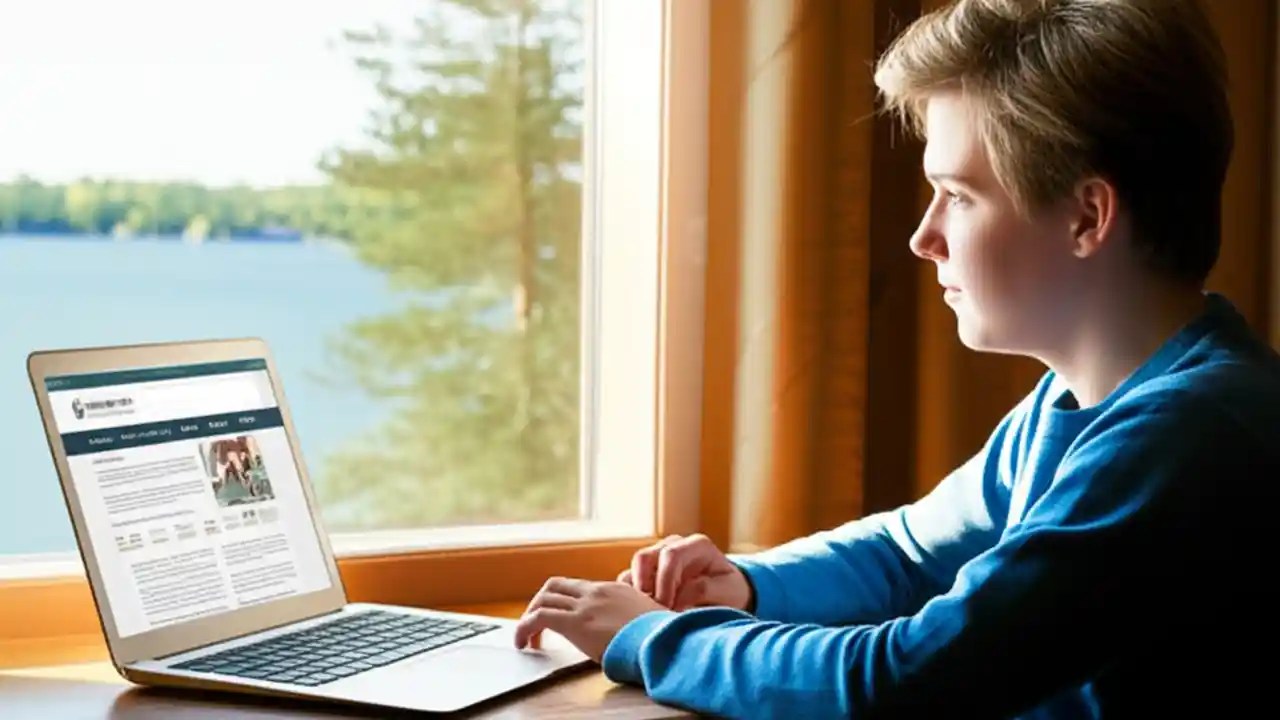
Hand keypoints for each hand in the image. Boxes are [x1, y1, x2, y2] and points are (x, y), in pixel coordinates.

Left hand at [513, 577, 663, 660]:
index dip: (562, 600)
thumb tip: (635, 629)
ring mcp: (585, 605)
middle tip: (535, 624)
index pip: (579, 587)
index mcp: (615, 589)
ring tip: (526, 638)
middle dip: (540, 603)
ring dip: (529, 617)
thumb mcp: (651, 619)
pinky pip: (539, 618)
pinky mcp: (575, 622)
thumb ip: (637, 617)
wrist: (663, 641)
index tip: (559, 617)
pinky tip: (523, 643)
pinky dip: (524, 628)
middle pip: (555, 586)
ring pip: (543, 599)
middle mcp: (597, 592)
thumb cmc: (663, 636)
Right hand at [618, 533, 752, 610]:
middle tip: (653, 612)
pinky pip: (628, 581)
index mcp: (697, 545)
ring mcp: (658, 557)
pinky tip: (642, 615)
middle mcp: (674, 545)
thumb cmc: (730, 592)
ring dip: (635, 594)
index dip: (665, 583)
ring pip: (633, 570)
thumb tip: (677, 599)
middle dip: (644, 588)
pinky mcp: (647, 572)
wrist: (728, 595)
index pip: (670, 556)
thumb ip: (704, 590)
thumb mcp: (728, 591)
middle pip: (644, 558)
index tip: (667, 608)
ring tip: (647, 616)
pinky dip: (630, 598)